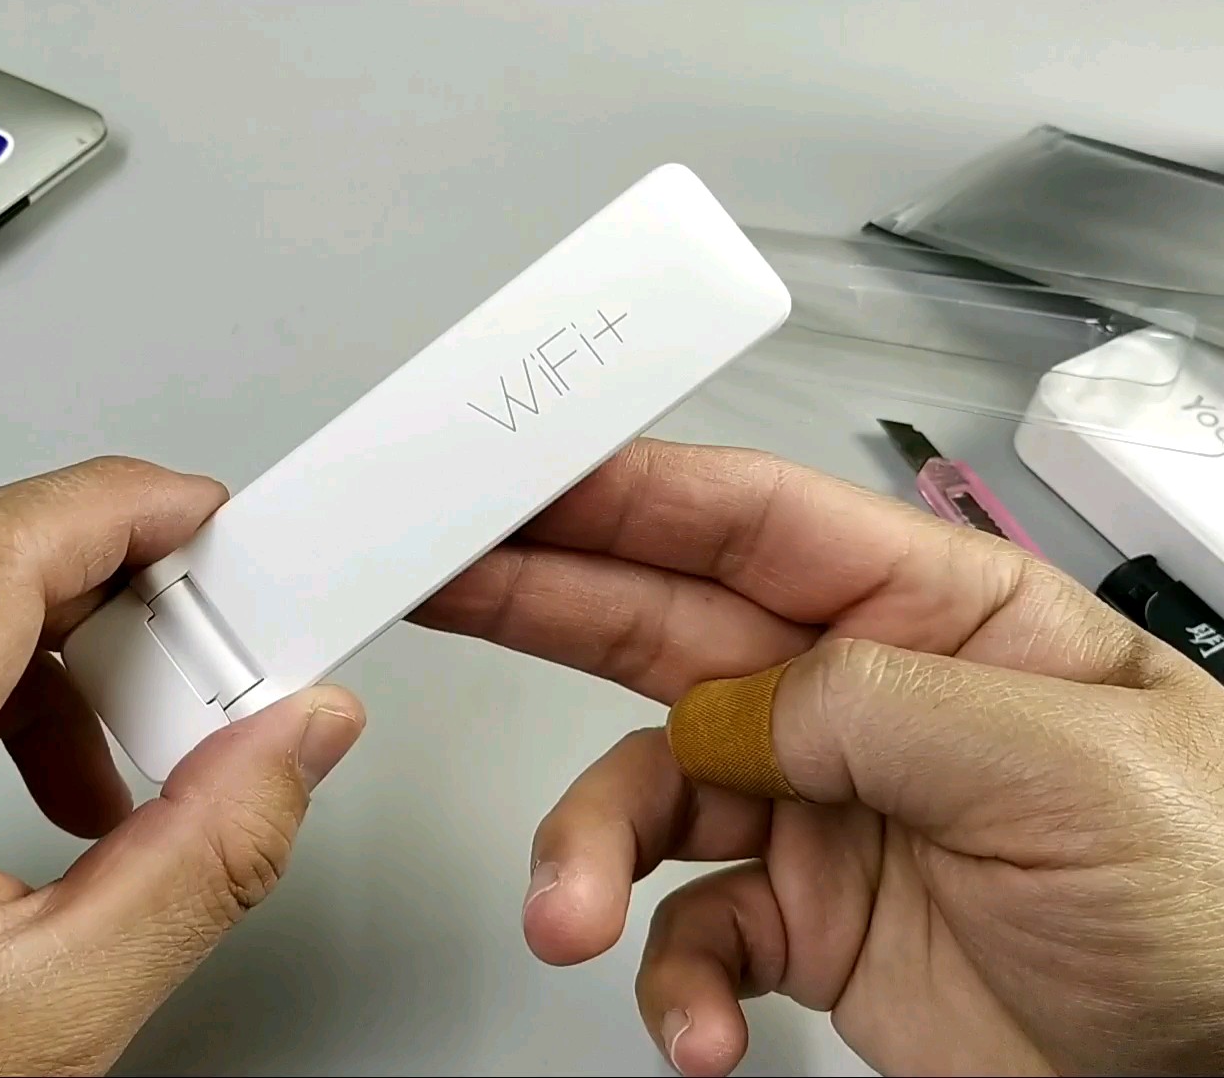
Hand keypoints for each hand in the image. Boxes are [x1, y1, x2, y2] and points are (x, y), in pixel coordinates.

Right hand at [416, 439, 1223, 1076]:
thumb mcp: (1070, 759)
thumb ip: (876, 705)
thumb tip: (732, 711)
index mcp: (936, 613)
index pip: (747, 521)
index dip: (616, 490)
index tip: (509, 480)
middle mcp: (860, 699)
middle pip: (660, 623)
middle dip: (536, 599)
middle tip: (433, 583)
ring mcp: (823, 812)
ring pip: (643, 795)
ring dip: (583, 853)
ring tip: (565, 913)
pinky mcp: (806, 924)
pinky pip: (686, 936)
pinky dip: (667, 984)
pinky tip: (698, 1027)